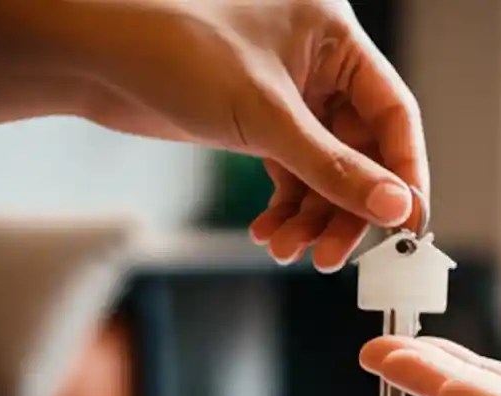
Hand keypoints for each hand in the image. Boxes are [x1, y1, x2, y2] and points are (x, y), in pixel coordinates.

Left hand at [59, 0, 426, 270]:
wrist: (95, 55)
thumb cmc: (175, 51)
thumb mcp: (265, 117)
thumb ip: (334, 167)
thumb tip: (395, 209)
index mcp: (335, 35)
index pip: (394, 112)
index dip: (404, 173)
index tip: (405, 226)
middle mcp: (319, 61)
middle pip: (360, 150)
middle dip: (345, 206)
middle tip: (332, 255)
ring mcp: (288, 92)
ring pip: (323, 167)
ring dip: (312, 214)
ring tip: (288, 249)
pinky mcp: (257, 118)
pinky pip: (291, 170)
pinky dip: (285, 205)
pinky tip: (269, 233)